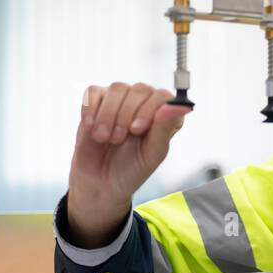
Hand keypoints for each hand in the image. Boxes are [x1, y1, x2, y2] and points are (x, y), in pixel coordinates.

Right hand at [67, 82, 190, 247]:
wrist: (99, 183)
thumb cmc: (130, 170)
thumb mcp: (152, 155)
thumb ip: (165, 128)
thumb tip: (181, 105)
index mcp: (163, 116)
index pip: (163, 96)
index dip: (149, 109)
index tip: (136, 130)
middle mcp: (144, 103)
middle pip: (140, 89)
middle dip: (126, 115)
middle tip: (117, 139)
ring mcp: (120, 100)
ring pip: (117, 88)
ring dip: (108, 114)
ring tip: (104, 137)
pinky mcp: (97, 102)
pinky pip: (94, 92)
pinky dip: (91, 108)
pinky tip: (91, 127)